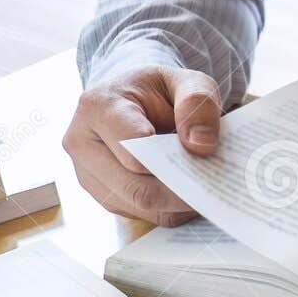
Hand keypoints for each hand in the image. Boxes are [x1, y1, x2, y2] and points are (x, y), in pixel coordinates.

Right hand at [63, 66, 220, 224]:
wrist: (136, 100)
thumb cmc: (160, 90)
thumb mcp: (187, 81)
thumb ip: (199, 102)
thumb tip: (201, 145)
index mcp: (98, 107)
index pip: (134, 152)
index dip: (172, 163)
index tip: (204, 158)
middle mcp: (82, 143)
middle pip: (136, 189)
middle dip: (180, 192)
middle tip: (214, 186)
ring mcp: (88, 173)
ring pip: (139, 206)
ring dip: (177, 204)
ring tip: (202, 184)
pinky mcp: (103, 193)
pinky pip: (141, 214)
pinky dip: (169, 208)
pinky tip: (185, 189)